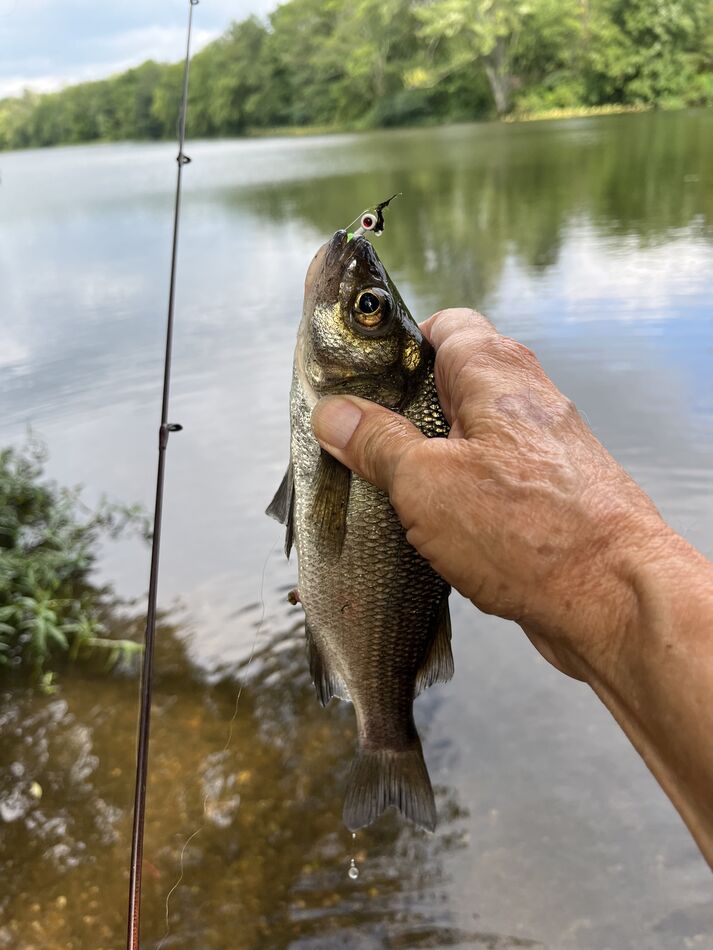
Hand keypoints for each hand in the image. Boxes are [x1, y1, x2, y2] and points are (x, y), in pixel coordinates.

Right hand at [311, 308, 667, 678]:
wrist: (616, 599)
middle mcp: (526, 402)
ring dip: (431, 460)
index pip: (446, 326)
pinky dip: (460, 493)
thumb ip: (377, 443)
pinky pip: (491, 478)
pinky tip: (436, 526)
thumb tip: (335, 415)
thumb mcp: (427, 483)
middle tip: (364, 442)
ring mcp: (541, 450)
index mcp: (496, 375)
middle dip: (405, 412)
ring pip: (471, 437)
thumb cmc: (533, 533)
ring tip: (393, 490)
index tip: (362, 378)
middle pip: (453, 384)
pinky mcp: (549, 495)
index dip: (400, 345)